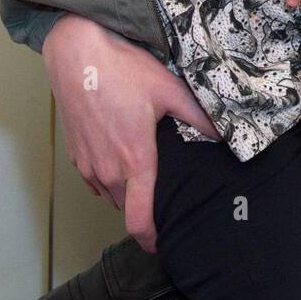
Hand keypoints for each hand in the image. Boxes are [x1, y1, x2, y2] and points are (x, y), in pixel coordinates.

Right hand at [42, 15, 220, 253]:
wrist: (76, 55)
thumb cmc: (123, 71)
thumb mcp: (168, 91)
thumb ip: (198, 118)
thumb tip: (225, 134)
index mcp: (135, 161)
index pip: (140, 221)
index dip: (152, 240)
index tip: (165, 243)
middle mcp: (108, 170)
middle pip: (128, 210)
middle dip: (145, 211)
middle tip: (165, 198)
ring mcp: (88, 165)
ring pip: (111, 196)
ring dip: (127, 194)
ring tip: (146, 178)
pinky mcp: (76, 155)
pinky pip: (95, 182)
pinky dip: (110, 180)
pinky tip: (122, 159)